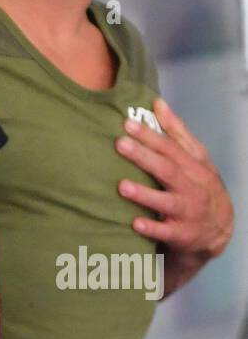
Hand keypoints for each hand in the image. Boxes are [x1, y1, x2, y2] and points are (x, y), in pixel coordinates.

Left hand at [115, 97, 233, 275]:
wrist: (219, 229)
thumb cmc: (200, 185)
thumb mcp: (195, 158)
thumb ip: (176, 131)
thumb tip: (157, 103)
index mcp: (194, 166)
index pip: (171, 148)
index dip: (150, 136)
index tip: (127, 124)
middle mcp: (192, 187)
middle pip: (167, 170)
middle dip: (143, 157)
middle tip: (119, 145)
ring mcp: (188, 212)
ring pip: (167, 201)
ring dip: (144, 194)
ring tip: (122, 185)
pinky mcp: (181, 235)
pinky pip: (166, 232)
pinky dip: (152, 228)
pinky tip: (134, 223)